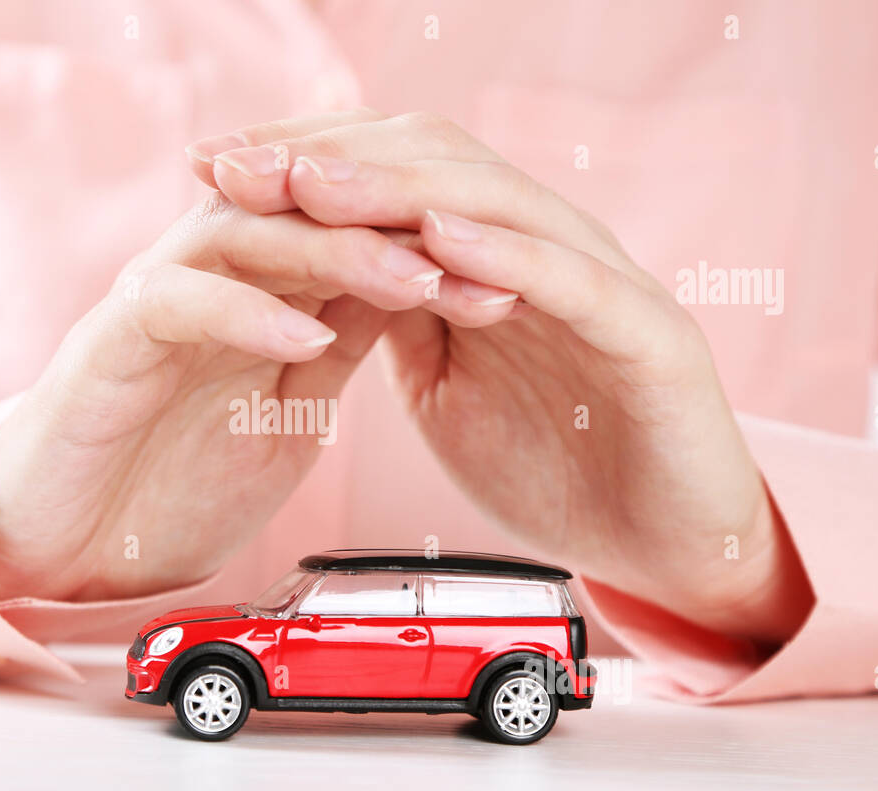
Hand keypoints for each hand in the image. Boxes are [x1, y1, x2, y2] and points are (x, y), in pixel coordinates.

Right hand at [0, 186, 444, 601]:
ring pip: (247, 233)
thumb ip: (335, 354)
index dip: (430, 250)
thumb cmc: (167, 483)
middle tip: (485, 262)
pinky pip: (178, 301)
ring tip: (414, 281)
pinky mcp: (109, 340)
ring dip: (335, 252)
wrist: (61, 543)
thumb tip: (417, 302)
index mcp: (252, 295)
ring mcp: (156, 301)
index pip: (347, 239)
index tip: (513, 280)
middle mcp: (206, 280)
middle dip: (402, 234)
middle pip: (306, 215)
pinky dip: (246, 310)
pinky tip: (307, 332)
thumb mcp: (284, 419)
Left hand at [190, 111, 812, 643]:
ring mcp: (603, 285)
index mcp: (493, 260)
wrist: (663, 545)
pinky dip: (505, 251)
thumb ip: (397, 320)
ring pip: (499, 201)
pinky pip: (575, 279)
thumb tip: (320, 268)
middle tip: (238, 165)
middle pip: (437, 162)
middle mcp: (547, 249)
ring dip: (399, 186)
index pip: (394, 175)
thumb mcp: (445, 387)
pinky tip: (438, 234)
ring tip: (312, 181)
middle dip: (329, 158)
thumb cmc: (557, 466)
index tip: (213, 170)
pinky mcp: (652, 336)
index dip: (303, 163)